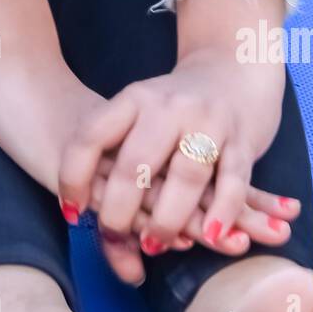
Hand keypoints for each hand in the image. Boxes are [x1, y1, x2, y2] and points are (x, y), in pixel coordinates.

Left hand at [57, 47, 285, 276]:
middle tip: (112, 236)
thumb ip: (114, 154)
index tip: (70, 212)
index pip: (91, 136)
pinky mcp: (243, 141)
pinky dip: (222, 213)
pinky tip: (212, 237)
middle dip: (119, 210)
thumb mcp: (139, 113)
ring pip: (186, 176)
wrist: (233, 66)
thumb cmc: (173, 107)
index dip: (73, 177)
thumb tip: (76, 214)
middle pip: (136, 163)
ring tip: (153, 246)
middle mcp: (169, 107)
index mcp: (135, 98)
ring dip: (168, 219)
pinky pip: (233, 182)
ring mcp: (209, 121)